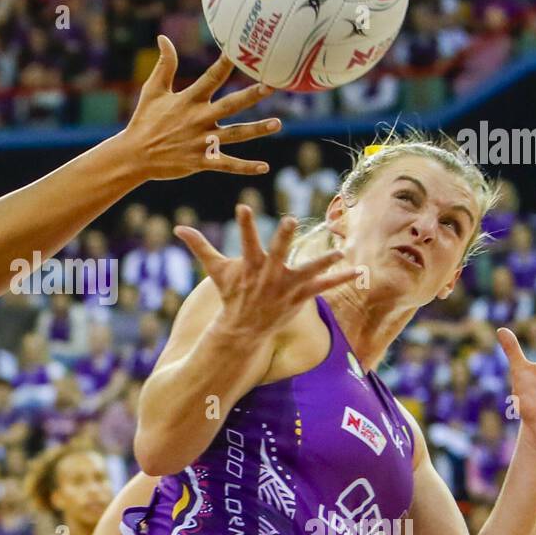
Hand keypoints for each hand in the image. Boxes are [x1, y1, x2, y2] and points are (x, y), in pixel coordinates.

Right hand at [119, 37, 280, 180]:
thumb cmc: (145, 121)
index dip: (227, 63)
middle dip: (251, 95)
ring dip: (256, 130)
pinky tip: (264, 167)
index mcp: (189, 100)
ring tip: (277, 124)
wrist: (134, 156)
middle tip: (271, 85)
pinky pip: (227, 164)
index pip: (212, 77)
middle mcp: (198, 119)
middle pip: (230, 105)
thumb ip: (164, 64)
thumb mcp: (153, 90)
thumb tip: (163, 38)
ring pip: (235, 135)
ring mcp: (201, 142)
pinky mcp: (201, 161)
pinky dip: (245, 167)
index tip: (243, 49)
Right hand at [175, 210, 357, 339]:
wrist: (243, 328)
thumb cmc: (231, 294)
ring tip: (339, 251)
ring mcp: (286, 286)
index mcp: (250, 265)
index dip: (244, 224)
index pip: (246, 240)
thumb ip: (200, 246)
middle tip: (290, 220)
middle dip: (283, 238)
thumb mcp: (216, 270)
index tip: (243, 205)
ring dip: (324, 261)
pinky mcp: (300, 296)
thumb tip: (177, 227)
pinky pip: (323, 287)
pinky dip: (340, 279)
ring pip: (307, 271)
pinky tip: (358, 270)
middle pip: (277, 253)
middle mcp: (269, 274)